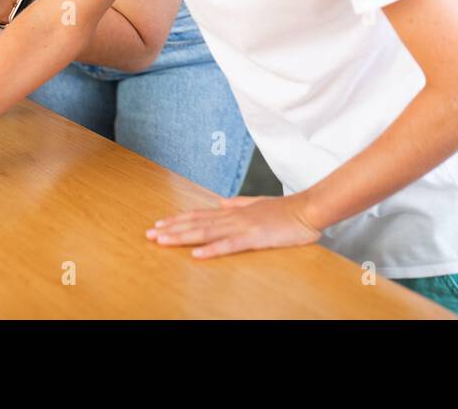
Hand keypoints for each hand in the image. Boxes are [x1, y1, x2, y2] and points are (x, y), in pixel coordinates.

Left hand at [145, 193, 322, 259]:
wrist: (308, 209)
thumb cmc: (286, 210)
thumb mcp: (258, 204)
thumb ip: (239, 204)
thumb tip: (221, 203)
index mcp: (234, 210)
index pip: (199, 215)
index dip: (178, 219)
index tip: (159, 223)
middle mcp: (233, 216)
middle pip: (196, 223)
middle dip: (171, 229)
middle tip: (149, 234)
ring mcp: (243, 227)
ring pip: (206, 232)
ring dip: (182, 237)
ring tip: (163, 241)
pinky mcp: (255, 238)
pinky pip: (229, 246)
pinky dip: (211, 250)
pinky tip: (196, 254)